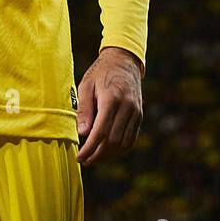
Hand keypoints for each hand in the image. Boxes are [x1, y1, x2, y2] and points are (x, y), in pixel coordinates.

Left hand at [76, 46, 143, 165]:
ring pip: (123, 143)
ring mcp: (136, 112)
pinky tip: (107, 151)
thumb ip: (84, 109)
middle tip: (84, 160)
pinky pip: (131, 138)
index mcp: (111, 98)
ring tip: (94, 157)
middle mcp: (127, 107)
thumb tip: (83, 133)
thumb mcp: (86, 86)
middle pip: (113, 141)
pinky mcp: (139, 115)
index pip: (101, 132)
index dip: (90, 148)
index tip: (79, 157)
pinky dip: (120, 149)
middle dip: (98, 155)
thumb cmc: (100, 73)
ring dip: (109, 155)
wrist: (124, 61)